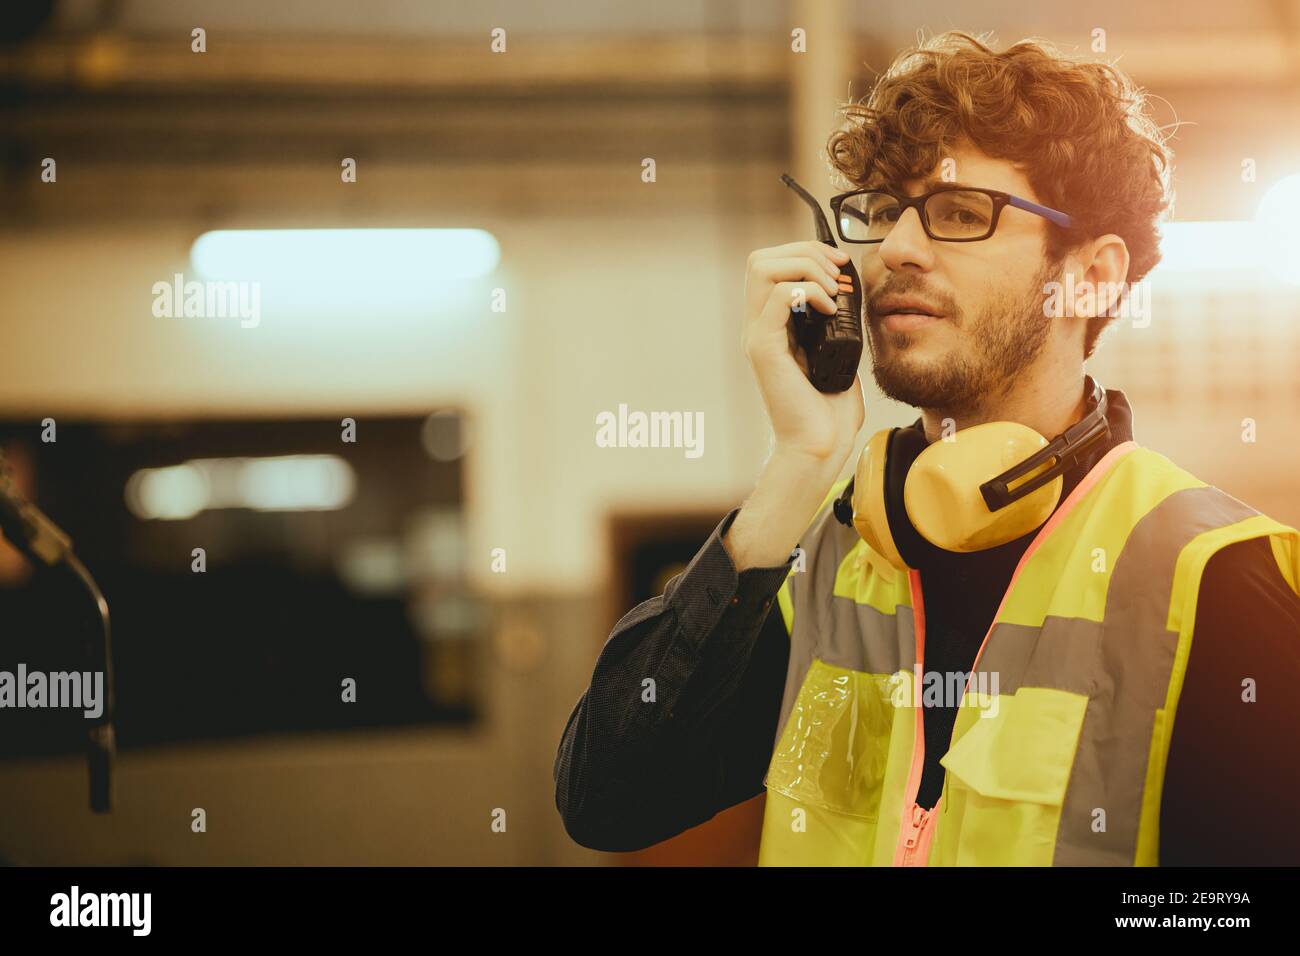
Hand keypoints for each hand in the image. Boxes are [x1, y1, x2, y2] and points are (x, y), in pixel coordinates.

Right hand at [741, 240, 865, 464]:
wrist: (819, 445)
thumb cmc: (829, 409)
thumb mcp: (837, 352)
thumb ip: (834, 323)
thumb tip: (848, 294)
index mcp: (773, 325)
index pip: (771, 265)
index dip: (805, 252)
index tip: (838, 264)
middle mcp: (759, 326)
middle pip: (761, 259)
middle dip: (804, 252)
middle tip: (835, 273)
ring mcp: (758, 336)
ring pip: (762, 269)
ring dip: (804, 267)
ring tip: (832, 290)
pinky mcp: (765, 349)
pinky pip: (777, 297)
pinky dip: (808, 291)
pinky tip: (829, 310)